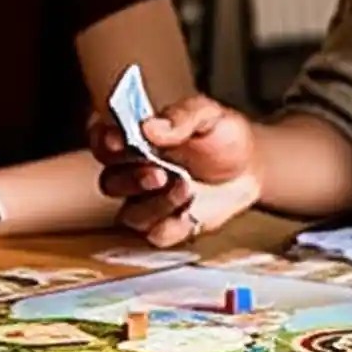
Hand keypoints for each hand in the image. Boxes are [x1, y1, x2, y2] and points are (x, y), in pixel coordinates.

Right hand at [90, 95, 260, 245]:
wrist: (249, 168)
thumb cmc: (221, 138)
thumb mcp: (208, 115)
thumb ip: (181, 116)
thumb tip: (150, 127)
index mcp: (134, 139)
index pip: (101, 140)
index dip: (103, 141)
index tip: (118, 141)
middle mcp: (132, 172)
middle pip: (110, 183)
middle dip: (131, 180)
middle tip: (158, 174)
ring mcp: (146, 203)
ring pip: (132, 215)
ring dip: (157, 205)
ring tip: (188, 189)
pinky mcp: (165, 227)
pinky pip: (156, 235)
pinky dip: (173, 226)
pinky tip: (191, 212)